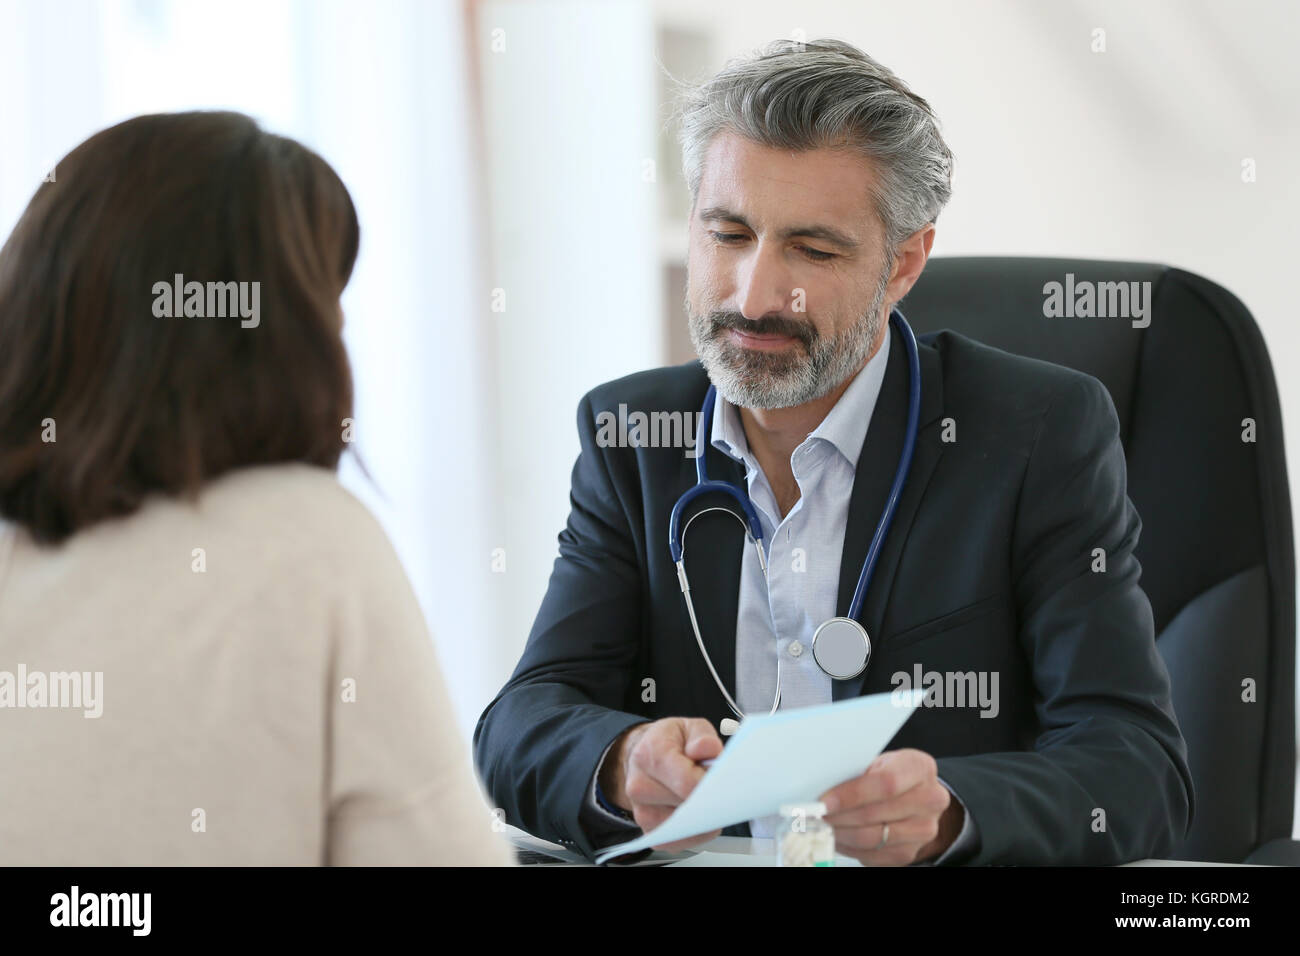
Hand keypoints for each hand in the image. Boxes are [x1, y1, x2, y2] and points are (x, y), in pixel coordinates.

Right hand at [598, 717, 723, 851]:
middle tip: (712, 785)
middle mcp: (639, 786)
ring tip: (701, 795)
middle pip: (688, 807)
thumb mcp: (688, 727)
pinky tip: (696, 812)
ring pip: (687, 827)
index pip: (686, 783)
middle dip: (708, 798)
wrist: (644, 758)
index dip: (710, 785)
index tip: (720, 779)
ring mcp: (642, 812)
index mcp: (649, 756)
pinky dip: (697, 830)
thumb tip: (708, 749)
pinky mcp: (650, 833)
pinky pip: (683, 841)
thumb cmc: (669, 743)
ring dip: (703, 816)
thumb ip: (702, 736)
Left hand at [818, 748, 963, 864]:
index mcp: (919, 768)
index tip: (825, 801)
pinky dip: (848, 847)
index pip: (885, 783)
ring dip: (840, 833)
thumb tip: (820, 785)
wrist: (916, 798)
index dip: (852, 794)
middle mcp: (930, 799)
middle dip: (839, 816)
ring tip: (821, 825)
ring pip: (872, 838)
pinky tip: (836, 836)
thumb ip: (857, 771)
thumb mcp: (878, 762)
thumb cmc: (890, 774)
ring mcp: (923, 829)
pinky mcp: (909, 852)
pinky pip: (872, 855)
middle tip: (814, 815)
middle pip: (875, 813)